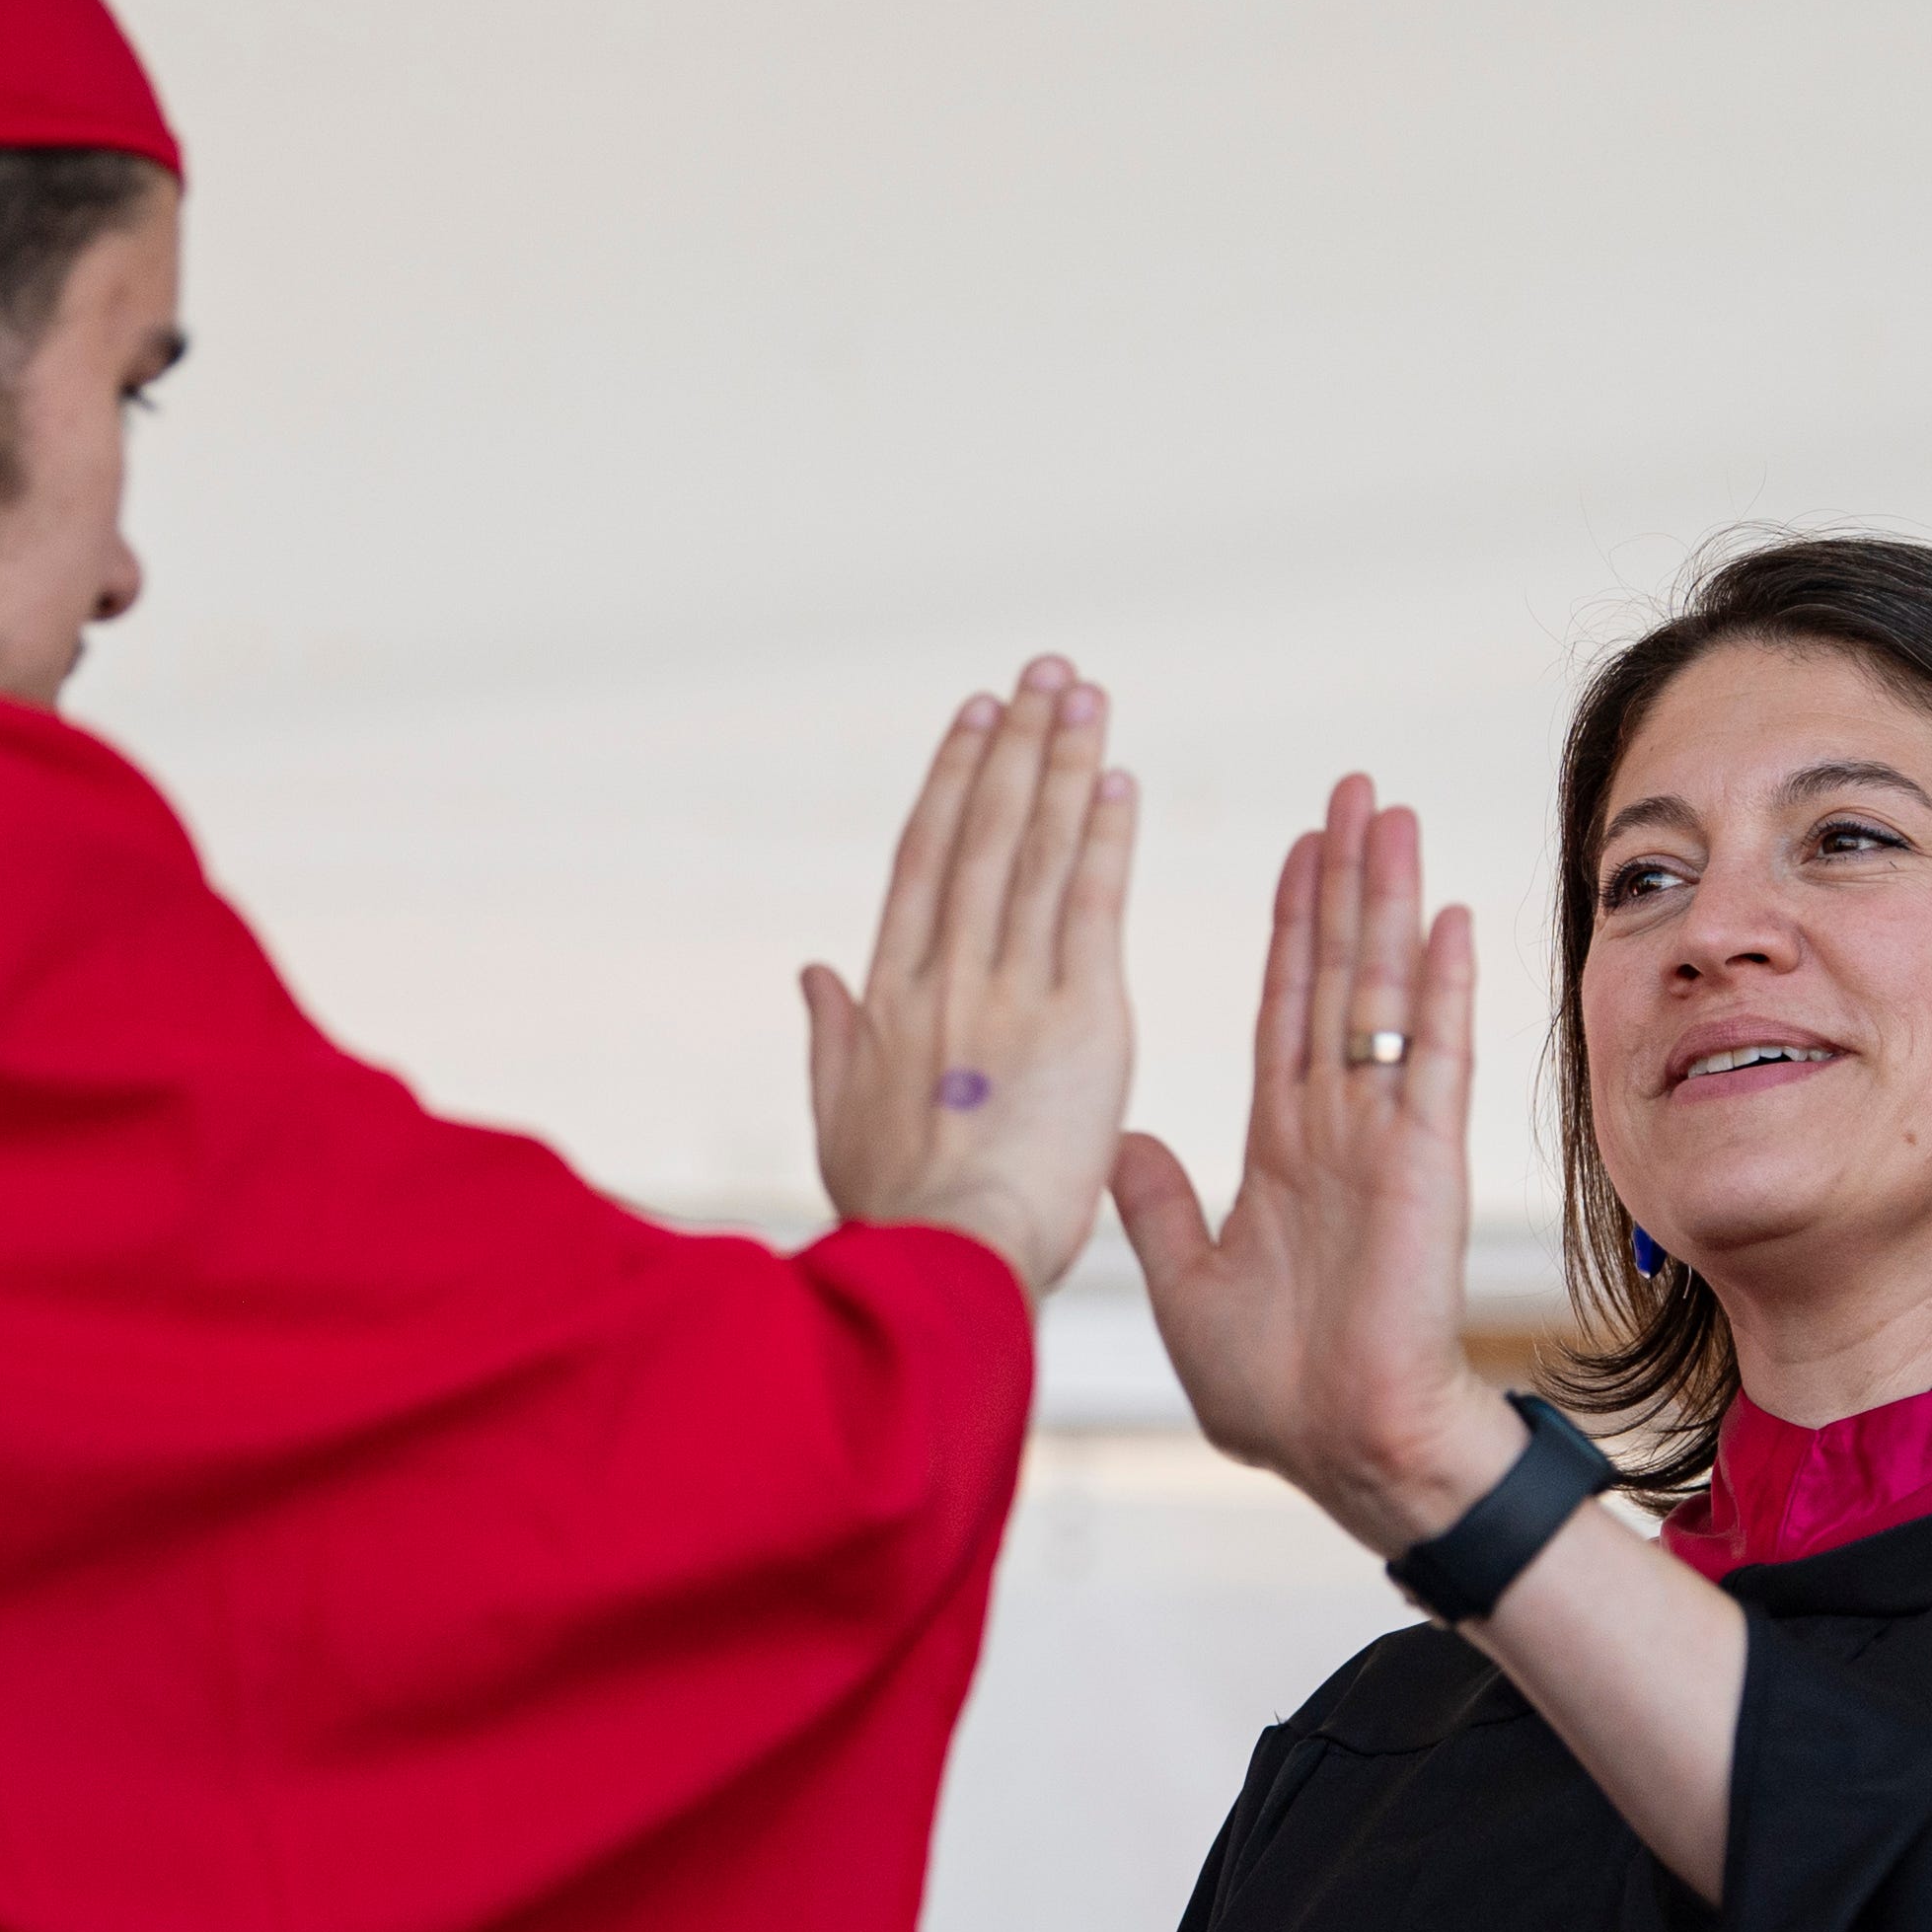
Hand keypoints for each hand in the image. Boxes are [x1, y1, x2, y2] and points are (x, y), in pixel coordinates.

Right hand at [805, 658, 1137, 1294]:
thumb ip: (830, 1036)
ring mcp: (1012, 990)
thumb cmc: (896, 1214)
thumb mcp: (838, 1121)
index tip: (974, 719)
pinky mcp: (1081, 1020)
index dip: (951, 781)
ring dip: (1063, 763)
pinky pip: (1094, 905)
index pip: (925, 861)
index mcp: (889, 998)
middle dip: (1016, 743)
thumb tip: (812, 971)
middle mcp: (947, 975)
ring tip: (1083, 694)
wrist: (947, 1260)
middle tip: (1043, 671)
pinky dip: (1105, 837)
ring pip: (1040, 851)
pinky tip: (1118, 780)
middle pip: (985, 833)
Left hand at [1110, 775, 1515, 1554]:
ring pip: (1382, 995)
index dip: (1290, 927)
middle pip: (1337, 976)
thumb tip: (1120, 1139)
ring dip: (1388, 904)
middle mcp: (1337, 1127)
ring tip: (1392, 816)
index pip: (1284, 1009)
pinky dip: (1440, 990)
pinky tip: (1448, 919)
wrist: (1342, 1452)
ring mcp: (1384, 1139)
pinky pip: (1431, 1061)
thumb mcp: (1184, 1282)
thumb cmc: (1277, 1391)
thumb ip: (1156, 1205)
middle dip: (1343, 882)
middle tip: (1352, 791)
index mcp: (1282, 1149)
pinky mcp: (1422, 1165)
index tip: (1298, 849)